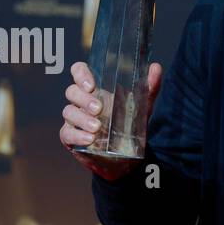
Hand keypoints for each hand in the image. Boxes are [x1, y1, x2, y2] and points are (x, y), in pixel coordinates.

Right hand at [59, 60, 162, 179]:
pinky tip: (89, 139)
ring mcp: (74, 119)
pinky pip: (67, 133)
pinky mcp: (70, 137)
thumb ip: (149, 88)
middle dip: (84, 99)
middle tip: (99, 108)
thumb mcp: (142, 107)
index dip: (80, 74)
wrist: (124, 157)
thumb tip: (156, 67)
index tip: (91, 85)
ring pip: (69, 112)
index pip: (79, 72)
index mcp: (95, 90)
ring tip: (97, 127)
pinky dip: (77, 136)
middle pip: (72, 91)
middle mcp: (81, 102)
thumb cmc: (128, 126)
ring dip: (82, 119)